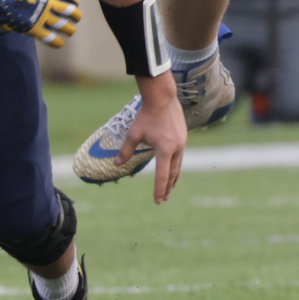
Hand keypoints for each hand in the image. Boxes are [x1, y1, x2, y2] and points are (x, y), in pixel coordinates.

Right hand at [0, 0, 82, 46]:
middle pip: (70, 11)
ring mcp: (40, 16)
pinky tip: (60, 42)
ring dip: (69, 29)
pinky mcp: (32, 29)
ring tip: (70, 31)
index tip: (75, 3)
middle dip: (76, 16)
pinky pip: (50, 38)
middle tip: (77, 19)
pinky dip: (57, 41)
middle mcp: (47, 2)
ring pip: (63, 26)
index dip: (75, 0)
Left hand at [122, 78, 187, 203]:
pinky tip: (173, 167)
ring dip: (174, 177)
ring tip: (171, 187)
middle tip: (164, 199)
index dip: (159, 189)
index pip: (162, 175)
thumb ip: (126, 150)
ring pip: (178, 165)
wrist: (163, 98)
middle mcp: (176, 148)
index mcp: (164, 150)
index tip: (158, 201)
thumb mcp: (134, 134)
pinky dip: (176, 166)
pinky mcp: (183, 137)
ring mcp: (181, 142)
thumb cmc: (147, 116)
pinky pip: (179, 156)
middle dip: (167, 187)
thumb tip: (116, 164)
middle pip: (172, 173)